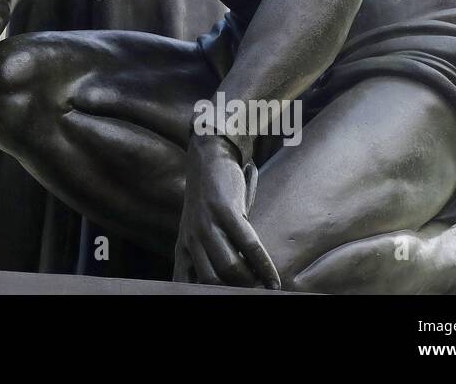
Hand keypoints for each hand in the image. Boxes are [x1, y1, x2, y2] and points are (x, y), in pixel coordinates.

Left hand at [173, 135, 279, 288]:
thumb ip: (206, 256)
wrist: (208, 158)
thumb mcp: (199, 231)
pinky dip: (263, 266)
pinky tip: (273, 280)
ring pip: (229, 267)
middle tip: (250, 292)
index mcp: (183, 247)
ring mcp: (207, 224)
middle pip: (210, 280)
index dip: (201, 296)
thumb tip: (227, 282)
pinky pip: (248, 245)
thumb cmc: (209, 201)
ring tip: (262, 287)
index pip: (184, 283)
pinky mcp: (225, 210)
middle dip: (232, 290)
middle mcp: (191, 237)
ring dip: (249, 282)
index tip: (223, 298)